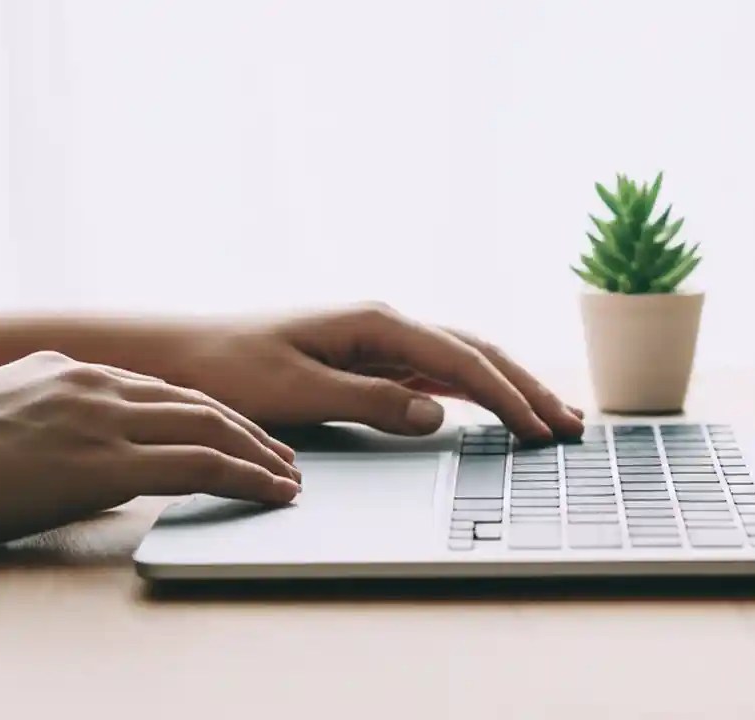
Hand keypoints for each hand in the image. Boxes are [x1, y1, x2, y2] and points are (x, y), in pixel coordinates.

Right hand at [0, 351, 299, 552]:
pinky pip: (199, 463)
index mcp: (65, 368)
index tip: (234, 429)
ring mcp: (98, 418)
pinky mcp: (100, 461)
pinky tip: (273, 491)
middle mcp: (91, 382)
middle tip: (283, 453)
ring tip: (291, 477)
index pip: (160, 387)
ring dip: (260, 453)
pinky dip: (247, 476)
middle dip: (248, 428)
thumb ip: (43, 415)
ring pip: (210, 426)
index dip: (207, 411)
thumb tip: (71, 446)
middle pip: (197, 400)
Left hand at [168, 304, 585, 440]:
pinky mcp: (370, 361)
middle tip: (574, 426)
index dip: (508, 396)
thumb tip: (438, 416)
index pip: (461, 360)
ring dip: (510, 388)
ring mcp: (380, 342)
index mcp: (374, 323)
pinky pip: (438, 375)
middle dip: (528, 388)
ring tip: (554, 417)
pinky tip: (497, 409)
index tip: (542, 429)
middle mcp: (385, 325)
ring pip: (464, 362)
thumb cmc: (228, 369)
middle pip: (477, 353)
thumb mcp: (296, 390)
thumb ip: (370, 401)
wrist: (180, 354)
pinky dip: (476, 393)